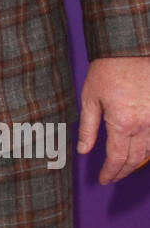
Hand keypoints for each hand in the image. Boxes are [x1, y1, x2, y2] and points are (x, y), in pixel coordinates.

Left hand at [77, 57, 149, 184]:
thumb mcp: (90, 97)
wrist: (131, 48)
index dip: (110, 173)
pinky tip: (141, 148)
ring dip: (137, 162)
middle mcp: (144, 124)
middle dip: (123, 172)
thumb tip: (83, 151)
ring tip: (125, 166)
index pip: (117, 159)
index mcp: (122, 122)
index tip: (104, 179)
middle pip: (135, 159)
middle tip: (113, 176)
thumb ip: (88, 128)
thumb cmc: (109, 69)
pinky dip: (149, 147)